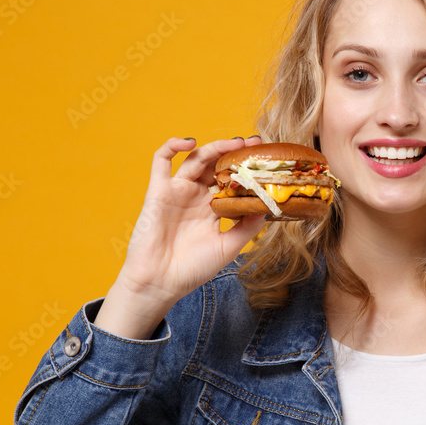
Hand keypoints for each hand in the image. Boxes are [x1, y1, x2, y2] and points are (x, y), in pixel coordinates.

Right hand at [94, 137, 265, 338]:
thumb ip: (246, 227)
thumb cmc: (192, 269)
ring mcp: (177, 191)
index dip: (246, 170)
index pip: (231, 181)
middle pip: (216, 165)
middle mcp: (196, 197)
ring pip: (195, 159)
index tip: (265, 161)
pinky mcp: (158, 191)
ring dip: (214, 147)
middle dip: (234, 152)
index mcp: (212, 209)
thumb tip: (267, 206)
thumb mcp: (228, 248)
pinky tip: (189, 141)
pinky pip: (161, 161)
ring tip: (235, 143)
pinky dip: (172, 145)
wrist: (160, 283)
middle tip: (254, 144)